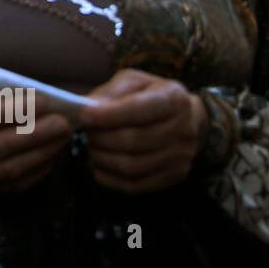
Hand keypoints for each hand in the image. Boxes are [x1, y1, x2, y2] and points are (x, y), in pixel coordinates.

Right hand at [0, 74, 72, 194]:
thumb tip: (26, 95)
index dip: (17, 110)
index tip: (46, 100)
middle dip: (36, 134)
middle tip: (64, 122)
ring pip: (9, 169)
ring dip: (42, 154)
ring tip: (63, 138)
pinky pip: (13, 185)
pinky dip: (37, 170)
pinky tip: (52, 154)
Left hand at [77, 69, 207, 193]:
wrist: (185, 117)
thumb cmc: (150, 95)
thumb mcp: (131, 82)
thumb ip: (110, 93)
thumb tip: (86, 108)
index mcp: (174, 98)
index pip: (138, 110)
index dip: (107, 115)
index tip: (83, 116)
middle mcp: (184, 129)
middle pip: (133, 141)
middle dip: (100, 137)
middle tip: (84, 132)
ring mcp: (182, 156)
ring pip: (131, 166)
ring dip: (102, 158)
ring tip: (91, 146)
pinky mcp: (174, 176)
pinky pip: (135, 185)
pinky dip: (109, 178)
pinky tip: (98, 165)